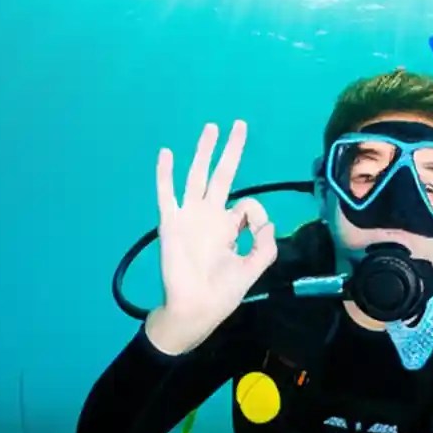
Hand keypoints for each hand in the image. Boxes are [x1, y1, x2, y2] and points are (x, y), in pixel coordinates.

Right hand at [145, 120, 277, 353]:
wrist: (195, 308)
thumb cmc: (221, 292)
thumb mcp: (252, 268)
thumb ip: (265, 246)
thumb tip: (267, 222)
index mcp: (229, 227)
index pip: (246, 204)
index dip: (257, 213)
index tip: (257, 231)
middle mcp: (210, 216)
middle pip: (222, 175)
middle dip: (230, 150)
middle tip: (239, 124)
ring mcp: (189, 216)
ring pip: (197, 176)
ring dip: (204, 151)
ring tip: (211, 128)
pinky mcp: (171, 222)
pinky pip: (167, 193)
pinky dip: (165, 174)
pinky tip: (167, 154)